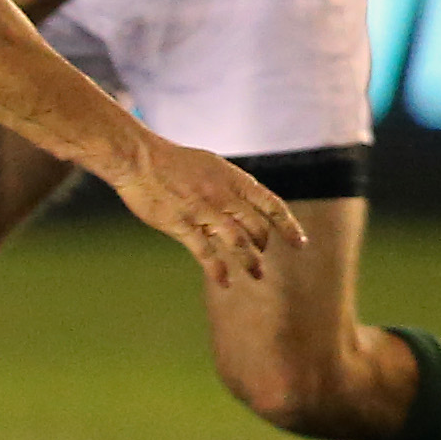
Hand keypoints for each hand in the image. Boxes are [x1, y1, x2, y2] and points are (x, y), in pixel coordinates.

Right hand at [108, 136, 300, 289]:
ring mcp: (204, 211)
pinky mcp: (183, 224)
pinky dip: (218, 270)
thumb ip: (230, 186)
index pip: (271, 204)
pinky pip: (206, 253)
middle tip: (260, 259)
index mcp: (233, 179)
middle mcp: (223, 195)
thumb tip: (245, 204)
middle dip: (263, 247)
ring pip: (238, 243)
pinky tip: (224, 282)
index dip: (288, 225)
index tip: (300, 243)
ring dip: (250, 262)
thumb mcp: (211, 165)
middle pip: (256, 227)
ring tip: (256, 276)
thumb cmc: (173, 162)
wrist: (140, 158)